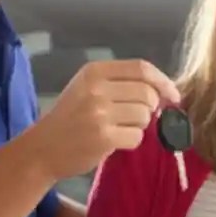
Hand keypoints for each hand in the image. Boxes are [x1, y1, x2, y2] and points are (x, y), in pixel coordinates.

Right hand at [35, 59, 180, 178]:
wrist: (42, 148)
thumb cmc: (70, 118)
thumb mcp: (87, 88)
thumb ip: (120, 84)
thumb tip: (164, 91)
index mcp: (94, 71)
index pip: (141, 68)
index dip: (163, 81)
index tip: (173, 95)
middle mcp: (97, 88)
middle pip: (147, 93)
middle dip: (150, 108)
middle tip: (135, 118)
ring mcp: (99, 113)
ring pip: (144, 116)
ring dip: (139, 126)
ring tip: (119, 129)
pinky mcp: (103, 137)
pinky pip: (137, 137)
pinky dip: (132, 141)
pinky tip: (115, 141)